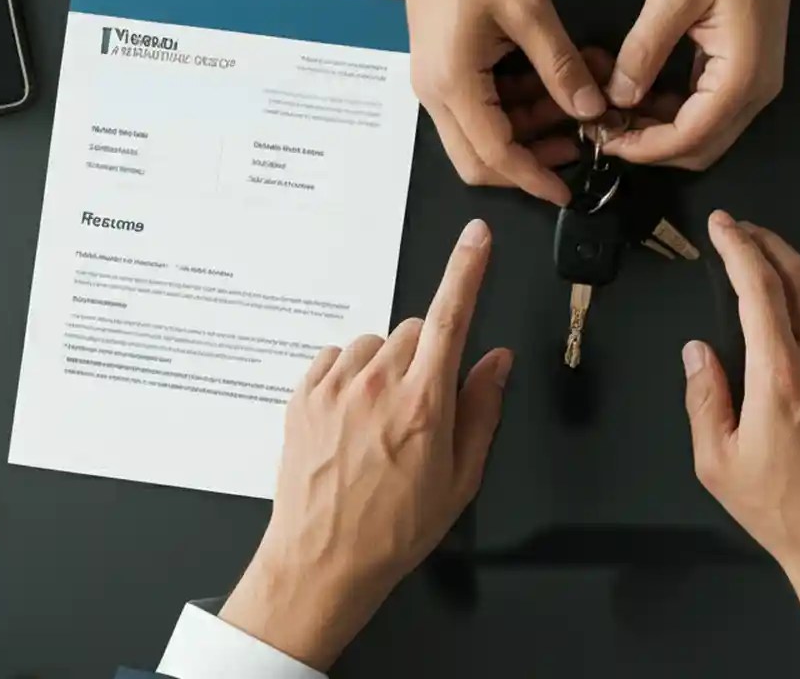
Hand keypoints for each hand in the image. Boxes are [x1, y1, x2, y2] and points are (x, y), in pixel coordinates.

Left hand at [221, 219, 510, 669]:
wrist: (323, 561)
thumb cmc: (395, 529)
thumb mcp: (461, 478)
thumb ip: (483, 409)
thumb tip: (496, 360)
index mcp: (424, 403)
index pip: (452, 317)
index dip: (467, 270)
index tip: (477, 237)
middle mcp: (377, 384)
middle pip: (415, 329)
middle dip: (428, 355)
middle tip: (422, 407)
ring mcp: (335, 387)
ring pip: (376, 343)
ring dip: (387, 366)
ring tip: (381, 420)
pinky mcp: (302, 395)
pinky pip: (336, 358)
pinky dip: (350, 376)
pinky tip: (352, 418)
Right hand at [401, 0, 607, 204]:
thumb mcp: (529, 10)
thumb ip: (560, 66)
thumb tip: (590, 110)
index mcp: (453, 85)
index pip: (494, 155)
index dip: (533, 179)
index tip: (566, 191)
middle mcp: (435, 94)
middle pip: (477, 159)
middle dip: (528, 162)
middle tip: (575, 148)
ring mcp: (436, 83)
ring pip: (481, 135)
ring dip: (528, 130)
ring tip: (576, 108)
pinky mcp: (444, 69)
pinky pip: (480, 108)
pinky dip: (516, 107)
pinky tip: (552, 88)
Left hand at [603, 0, 798, 169]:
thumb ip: (644, 49)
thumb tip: (619, 96)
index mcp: (742, 76)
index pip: (690, 138)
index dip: (645, 149)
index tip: (605, 140)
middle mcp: (755, 90)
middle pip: (700, 148)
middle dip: (651, 147)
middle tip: (606, 128)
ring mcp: (754, 82)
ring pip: (703, 133)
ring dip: (658, 131)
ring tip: (616, 109)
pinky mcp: (745, 71)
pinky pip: (706, 110)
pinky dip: (671, 112)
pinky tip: (640, 93)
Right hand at [682, 211, 799, 675]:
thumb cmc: (787, 513)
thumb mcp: (717, 463)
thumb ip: (703, 397)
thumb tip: (698, 353)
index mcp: (780, 378)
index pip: (757, 286)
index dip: (737, 245)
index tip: (723, 226)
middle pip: (799, 275)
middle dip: (766, 242)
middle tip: (743, 232)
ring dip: (795, 274)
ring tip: (769, 270)